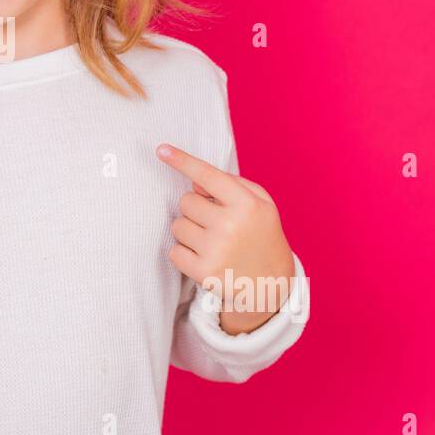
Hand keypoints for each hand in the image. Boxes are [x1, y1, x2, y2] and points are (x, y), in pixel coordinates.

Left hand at [155, 143, 295, 334]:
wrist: (272, 284)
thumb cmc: (261, 235)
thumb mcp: (261, 205)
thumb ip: (232, 184)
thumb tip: (194, 180)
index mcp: (246, 204)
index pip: (207, 175)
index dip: (182, 160)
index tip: (161, 150)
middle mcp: (230, 225)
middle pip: (186, 201)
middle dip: (196, 209)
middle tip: (216, 223)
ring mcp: (216, 250)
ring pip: (177, 225)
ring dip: (189, 231)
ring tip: (212, 242)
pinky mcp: (203, 272)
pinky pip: (173, 251)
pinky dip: (184, 253)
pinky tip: (205, 258)